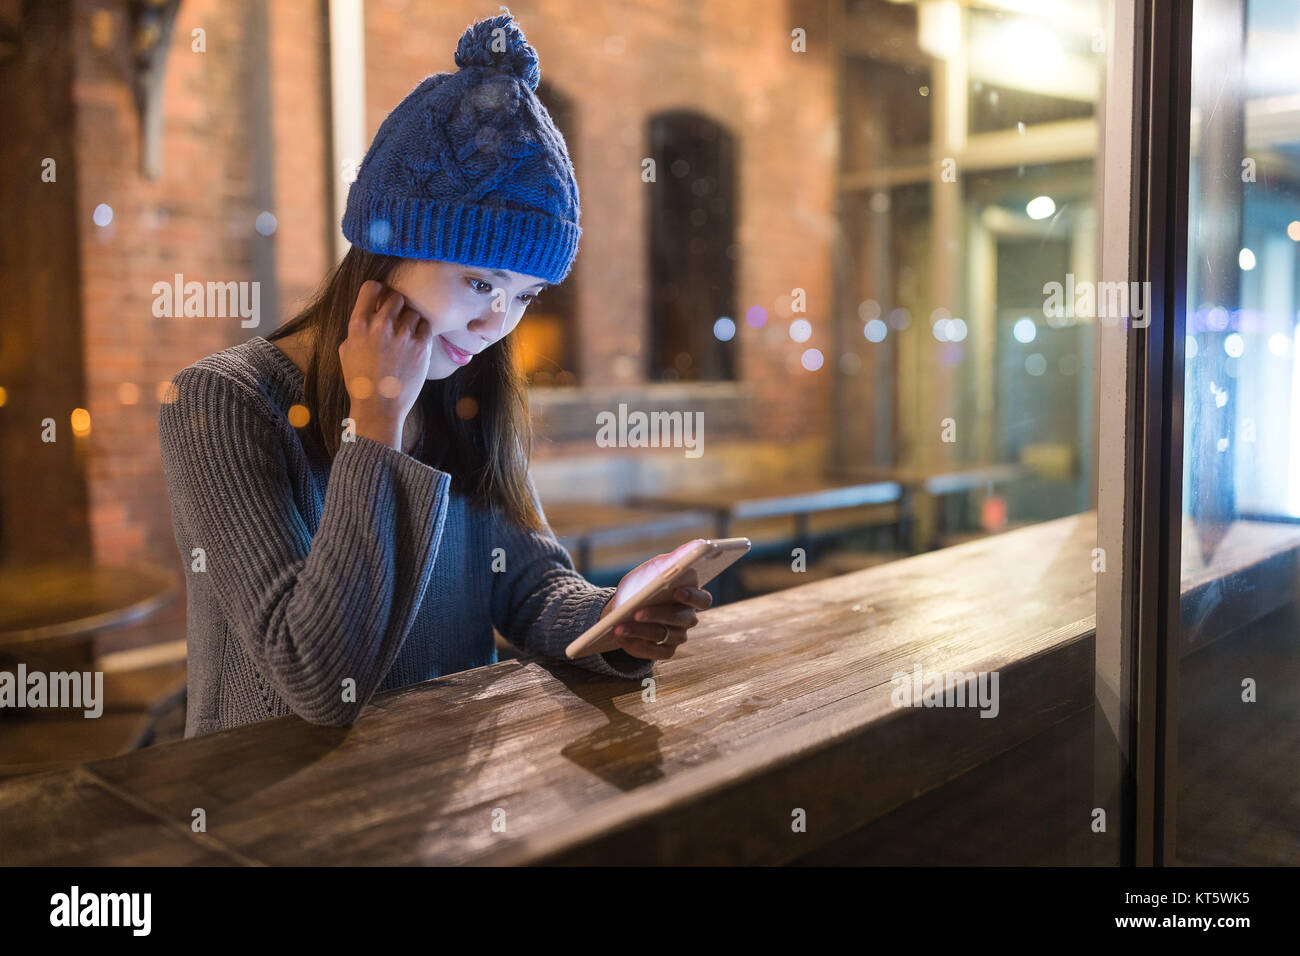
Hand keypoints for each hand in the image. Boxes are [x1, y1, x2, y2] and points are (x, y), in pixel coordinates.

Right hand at [339, 280, 432, 448]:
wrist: (379, 406)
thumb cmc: (360, 380)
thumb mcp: (347, 350)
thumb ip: (358, 327)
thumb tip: (370, 310)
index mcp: (359, 325)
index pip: (371, 287)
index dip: (378, 291)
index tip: (381, 298)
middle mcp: (380, 326)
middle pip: (396, 296)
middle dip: (396, 306)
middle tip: (396, 321)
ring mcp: (402, 335)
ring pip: (413, 311)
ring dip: (410, 320)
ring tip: (405, 337)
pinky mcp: (421, 346)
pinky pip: (425, 326)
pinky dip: (421, 332)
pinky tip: (414, 344)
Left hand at [600, 540, 713, 659]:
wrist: (623, 607)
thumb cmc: (643, 585)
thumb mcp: (653, 569)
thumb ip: (673, 560)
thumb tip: (697, 544)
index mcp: (691, 597)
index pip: (703, 599)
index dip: (692, 596)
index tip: (676, 591)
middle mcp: (688, 618)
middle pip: (681, 619)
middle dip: (657, 615)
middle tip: (636, 612)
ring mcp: (678, 636)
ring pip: (663, 636)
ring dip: (640, 631)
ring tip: (619, 626)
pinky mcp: (664, 651)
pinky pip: (654, 653)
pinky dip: (636, 645)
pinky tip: (621, 637)